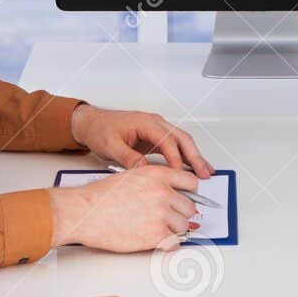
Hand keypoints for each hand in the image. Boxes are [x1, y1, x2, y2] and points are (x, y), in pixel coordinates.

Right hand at [49, 164, 200, 251]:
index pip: (191, 182)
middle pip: (189, 207)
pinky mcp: (156, 236)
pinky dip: (168, 244)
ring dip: (173, 229)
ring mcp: (161, 215)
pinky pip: (175, 242)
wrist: (84, 212)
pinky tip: (157, 241)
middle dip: (180, 214)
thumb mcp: (132, 177)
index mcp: (157, 175)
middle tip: (168, 218)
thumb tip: (171, 193)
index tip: (186, 199)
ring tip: (156, 229)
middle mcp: (163, 193)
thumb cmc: (101, 197)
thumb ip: (155, 182)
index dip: (190, 192)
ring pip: (184, 226)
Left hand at [71, 104, 212, 174]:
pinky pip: (175, 145)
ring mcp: (157, 129)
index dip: (175, 159)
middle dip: (195, 156)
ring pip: (182, 141)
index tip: (179, 174)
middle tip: (204, 173)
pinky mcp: (156, 137)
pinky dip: (186, 156)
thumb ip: (128, 158)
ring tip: (206, 171)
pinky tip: (193, 166)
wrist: (91, 123)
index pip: (167, 140)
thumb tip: (145, 170)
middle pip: (182, 139)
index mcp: (145, 122)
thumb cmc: (100, 130)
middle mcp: (155, 123)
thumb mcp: (111, 146)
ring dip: (194, 156)